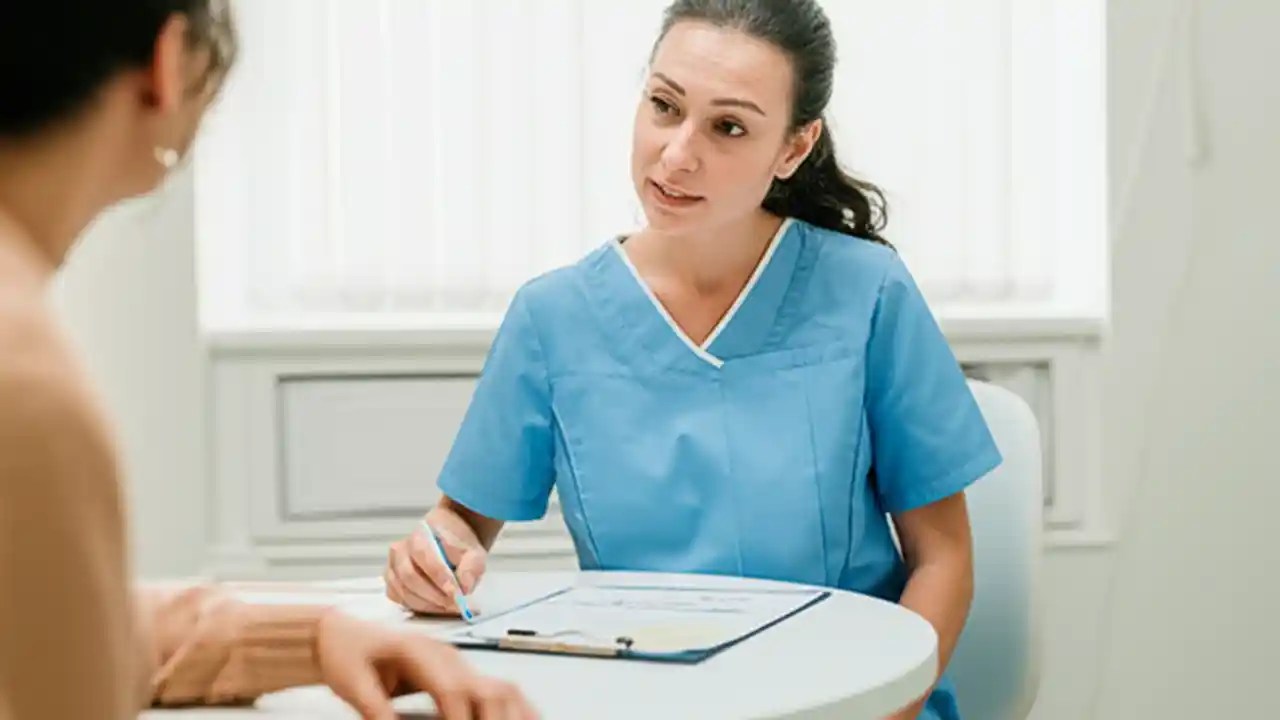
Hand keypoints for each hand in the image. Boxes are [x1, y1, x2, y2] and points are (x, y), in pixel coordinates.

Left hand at [318, 610, 536, 719]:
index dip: (460, 719)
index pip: (451, 688)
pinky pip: (494, 689)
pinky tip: (526, 719)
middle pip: (486, 687)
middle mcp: (445, 654)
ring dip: (516, 714)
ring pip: (500, 687)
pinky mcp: (457, 672)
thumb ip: (375, 709)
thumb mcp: (352, 684)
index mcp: (419, 650)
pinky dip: (513, 708)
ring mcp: (455, 661)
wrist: (342, 634)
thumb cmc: (347, 653)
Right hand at [385, 507, 487, 615]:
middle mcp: (400, 551)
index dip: (439, 577)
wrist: (445, 544)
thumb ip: (471, 567)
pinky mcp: (392, 584)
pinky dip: (418, 607)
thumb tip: (464, 587)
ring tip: (447, 606)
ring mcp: (393, 568)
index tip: (455, 592)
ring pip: (404, 592)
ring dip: (427, 604)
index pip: (424, 556)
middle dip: (433, 595)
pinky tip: (435, 606)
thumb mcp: (473, 553)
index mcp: (419, 536)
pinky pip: (400, 599)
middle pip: (410, 577)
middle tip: (453, 604)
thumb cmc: (457, 548)